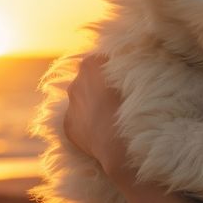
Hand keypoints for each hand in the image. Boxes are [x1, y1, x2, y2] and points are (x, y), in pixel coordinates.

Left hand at [63, 53, 133, 182]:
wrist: (118, 141)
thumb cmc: (132, 105)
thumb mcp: (135, 76)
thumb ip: (123, 67)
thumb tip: (124, 66)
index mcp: (90, 64)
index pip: (100, 61)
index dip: (112, 70)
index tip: (121, 79)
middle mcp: (75, 81)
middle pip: (88, 80)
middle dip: (98, 87)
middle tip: (116, 99)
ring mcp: (70, 105)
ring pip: (81, 101)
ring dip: (92, 106)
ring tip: (109, 117)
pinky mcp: (67, 125)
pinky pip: (77, 121)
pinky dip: (86, 125)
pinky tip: (101, 131)